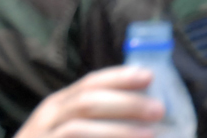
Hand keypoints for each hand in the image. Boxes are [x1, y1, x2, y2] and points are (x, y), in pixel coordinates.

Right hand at [13, 66, 160, 137]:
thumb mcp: (65, 122)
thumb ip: (96, 110)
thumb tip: (144, 103)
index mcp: (58, 104)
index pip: (90, 83)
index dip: (120, 77)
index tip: (149, 76)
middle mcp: (47, 119)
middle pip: (88, 103)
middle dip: (126, 104)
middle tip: (159, 110)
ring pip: (79, 130)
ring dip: (118, 131)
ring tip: (149, 134)